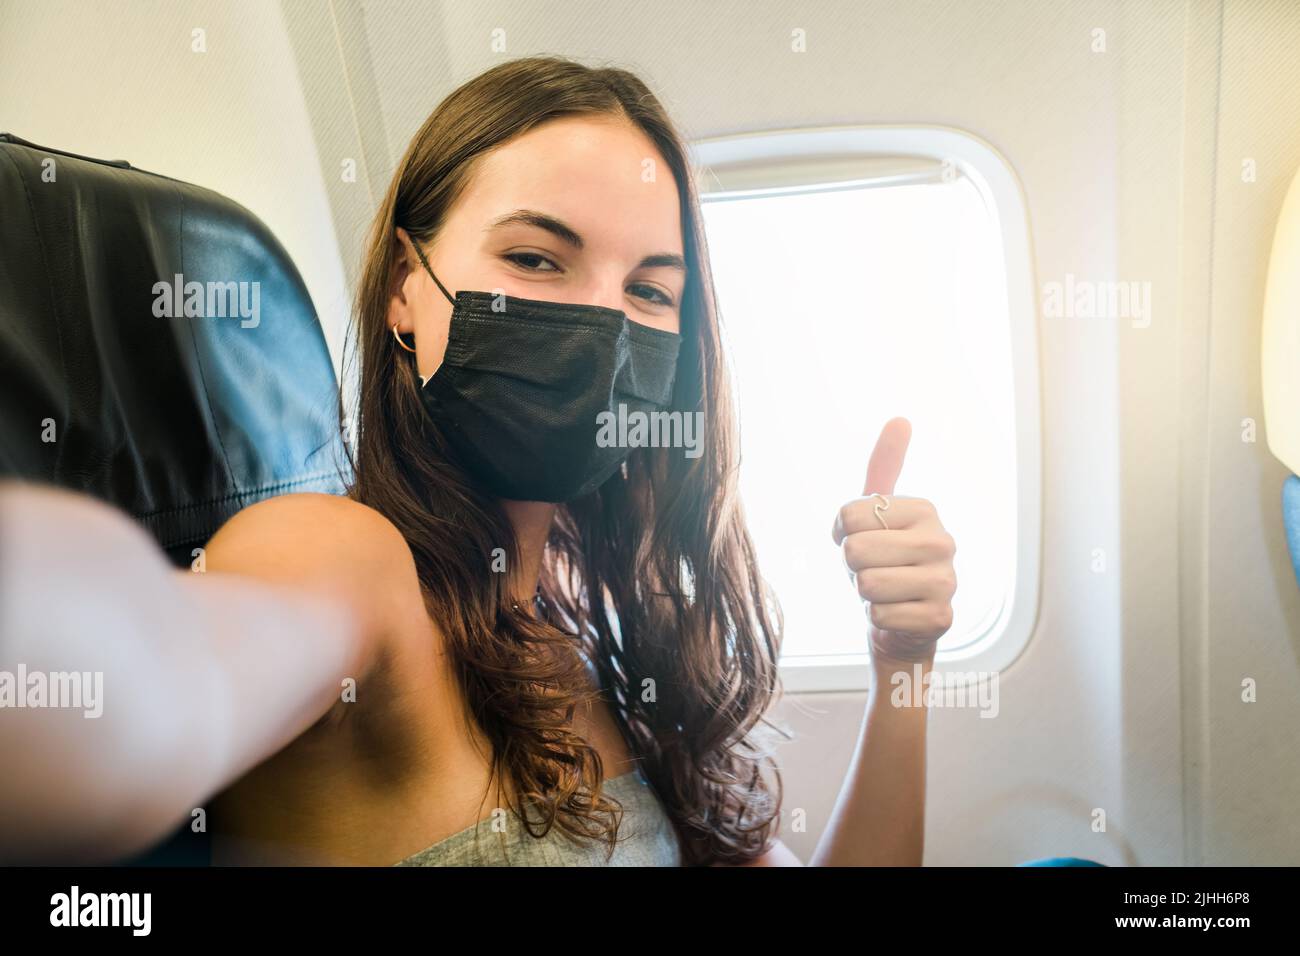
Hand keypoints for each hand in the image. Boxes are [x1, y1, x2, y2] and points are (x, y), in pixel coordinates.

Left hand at [830, 418, 957, 662]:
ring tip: (884, 590)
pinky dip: (878, 617)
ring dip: (865, 593)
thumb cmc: (884, 560)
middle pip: (855, 550)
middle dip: (853, 566)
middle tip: (874, 570)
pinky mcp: (941, 617)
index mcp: (925, 509)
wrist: (903, 620)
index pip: (848, 514)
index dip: (841, 534)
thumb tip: (900, 418)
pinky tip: (896, 613)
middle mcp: (943, 541)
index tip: (862, 539)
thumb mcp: (877, 511)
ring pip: (866, 583)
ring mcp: (947, 581)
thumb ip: (884, 466)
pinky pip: (879, 614)